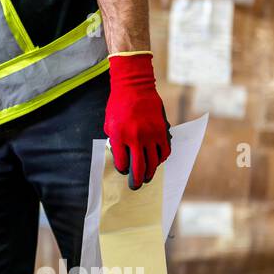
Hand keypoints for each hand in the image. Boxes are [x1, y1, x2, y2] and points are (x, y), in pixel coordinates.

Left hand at [103, 52, 170, 190]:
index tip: (124, 171)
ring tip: (147, 178)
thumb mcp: (109, 123)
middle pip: (138, 168)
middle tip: (136, 187)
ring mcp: (150, 135)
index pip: (122, 163)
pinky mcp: (162, 131)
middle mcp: (135, 138)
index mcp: (119, 136)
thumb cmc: (118, 105)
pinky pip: (164, 151)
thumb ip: (115, 141)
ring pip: (153, 162)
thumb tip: (121, 156)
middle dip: (137, 180)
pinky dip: (161, 159)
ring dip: (150, 173)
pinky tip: (157, 161)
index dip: (123, 170)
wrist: (134, 87)